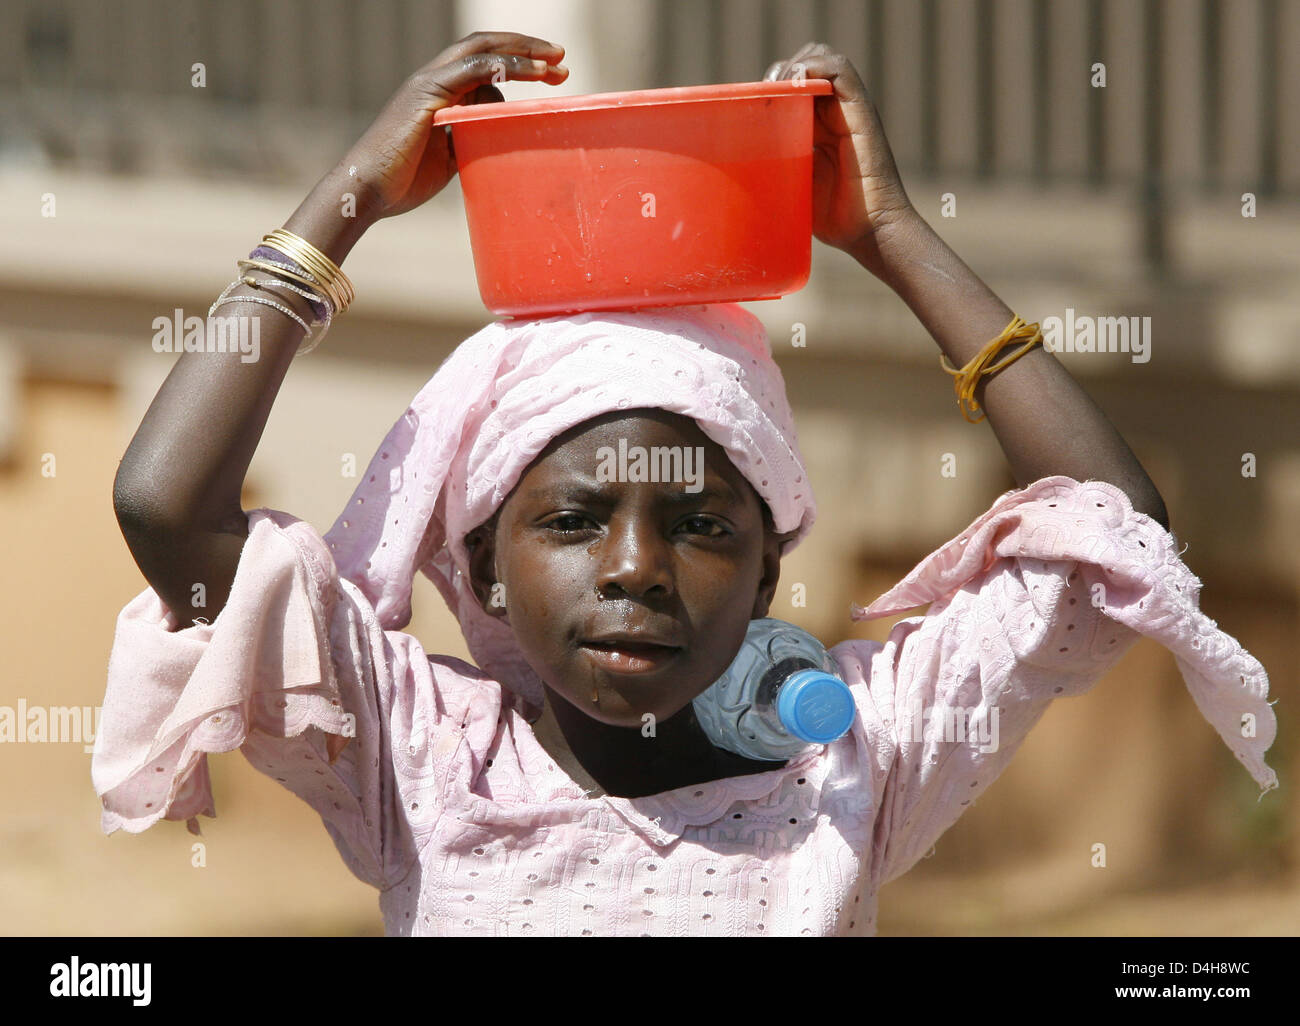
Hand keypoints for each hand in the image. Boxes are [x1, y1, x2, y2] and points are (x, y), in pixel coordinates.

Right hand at [340, 31, 567, 220]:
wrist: (368, 190)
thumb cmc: (403, 181)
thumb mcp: (450, 157)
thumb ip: (472, 140)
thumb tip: (499, 136)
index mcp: (441, 92)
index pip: (485, 63)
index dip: (520, 62)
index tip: (553, 74)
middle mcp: (434, 79)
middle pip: (486, 46)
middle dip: (527, 49)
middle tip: (562, 59)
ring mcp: (429, 82)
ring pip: (482, 51)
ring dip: (523, 54)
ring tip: (555, 65)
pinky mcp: (425, 93)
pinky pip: (471, 69)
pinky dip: (504, 67)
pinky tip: (532, 74)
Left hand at [764, 43, 917, 276]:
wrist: (870, 232)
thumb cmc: (834, 220)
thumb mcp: (794, 187)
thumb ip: (775, 170)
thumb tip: (731, 174)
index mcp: (817, 128)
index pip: (792, 86)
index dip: (770, 86)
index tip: (747, 105)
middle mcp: (833, 113)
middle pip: (804, 66)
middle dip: (778, 72)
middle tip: (758, 96)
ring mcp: (848, 109)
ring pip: (820, 58)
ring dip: (793, 66)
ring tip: (775, 88)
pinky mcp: (861, 110)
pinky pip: (840, 69)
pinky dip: (815, 66)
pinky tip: (794, 85)